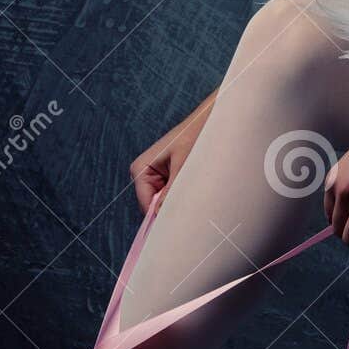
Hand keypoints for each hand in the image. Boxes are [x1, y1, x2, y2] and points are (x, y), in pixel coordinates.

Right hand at [129, 94, 214, 214]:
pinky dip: (181, 195)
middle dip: (169, 209)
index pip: (146, 205)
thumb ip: (172, 192)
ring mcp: (155, 175)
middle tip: (191, 213)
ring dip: (177, 201)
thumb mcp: (183, 167)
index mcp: (141, 169)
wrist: (208, 121)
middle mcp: (144, 173)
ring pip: (163, 201)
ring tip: (195, 193)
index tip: (176, 228)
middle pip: (153, 205)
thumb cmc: (195, 137)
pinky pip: (171, 194)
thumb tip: (161, 216)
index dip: (159, 218)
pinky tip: (195, 188)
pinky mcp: (167, 175)